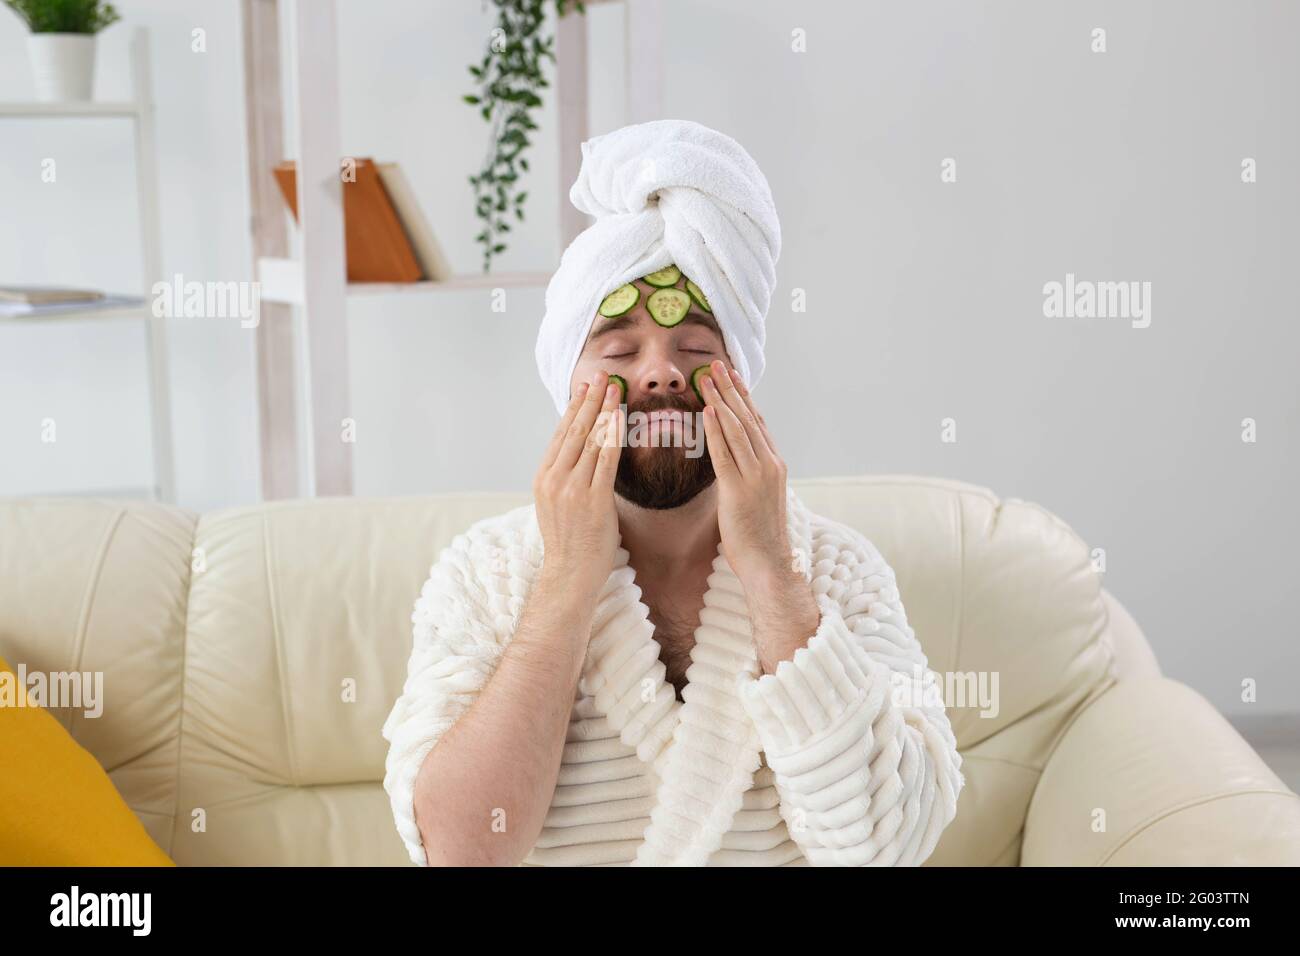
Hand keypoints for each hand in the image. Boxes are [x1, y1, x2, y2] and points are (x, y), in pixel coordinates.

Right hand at [533, 370, 624, 597]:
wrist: (570, 573)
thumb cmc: (570, 541)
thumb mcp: (556, 503)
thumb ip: (565, 477)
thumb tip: (579, 453)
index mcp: (543, 478)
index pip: (561, 434)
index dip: (575, 407)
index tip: (585, 387)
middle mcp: (555, 479)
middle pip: (575, 430)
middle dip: (591, 400)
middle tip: (602, 376)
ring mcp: (573, 489)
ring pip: (591, 440)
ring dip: (605, 411)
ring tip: (615, 389)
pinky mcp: (593, 500)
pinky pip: (606, 460)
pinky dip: (614, 436)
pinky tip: (622, 419)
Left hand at [697, 359, 792, 584]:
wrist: (769, 563)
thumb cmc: (759, 535)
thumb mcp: (756, 497)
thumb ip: (746, 475)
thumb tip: (730, 461)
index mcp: (774, 465)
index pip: (757, 422)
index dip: (742, 397)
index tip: (731, 376)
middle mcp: (769, 464)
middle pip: (747, 418)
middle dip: (730, 389)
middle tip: (715, 365)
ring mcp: (757, 476)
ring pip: (737, 430)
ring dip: (720, 401)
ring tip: (705, 379)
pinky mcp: (740, 490)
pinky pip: (726, 454)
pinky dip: (716, 431)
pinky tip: (708, 411)